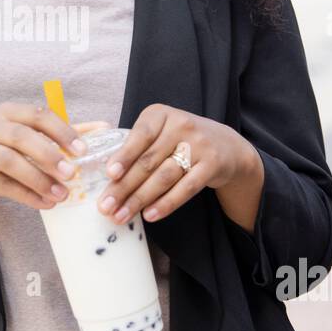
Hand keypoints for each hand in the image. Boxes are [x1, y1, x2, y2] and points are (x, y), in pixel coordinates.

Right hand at [0, 104, 102, 215]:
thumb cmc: (2, 156)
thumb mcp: (29, 141)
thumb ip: (62, 134)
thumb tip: (102, 128)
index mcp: (9, 112)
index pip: (38, 115)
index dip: (62, 131)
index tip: (83, 150)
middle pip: (21, 136)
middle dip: (49, 155)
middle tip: (72, 173)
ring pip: (10, 161)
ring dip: (38, 179)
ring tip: (61, 194)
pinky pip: (3, 185)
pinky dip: (27, 195)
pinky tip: (46, 204)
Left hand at [94, 103, 256, 225]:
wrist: (226, 146)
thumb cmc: (180, 140)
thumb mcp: (160, 132)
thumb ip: (136, 146)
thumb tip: (107, 176)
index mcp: (160, 114)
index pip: (139, 135)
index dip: (124, 156)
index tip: (109, 174)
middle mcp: (181, 125)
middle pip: (148, 161)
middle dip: (124, 186)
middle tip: (106, 206)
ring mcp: (199, 145)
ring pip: (164, 177)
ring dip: (140, 199)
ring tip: (121, 215)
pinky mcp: (212, 165)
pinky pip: (186, 188)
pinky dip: (166, 204)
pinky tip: (149, 215)